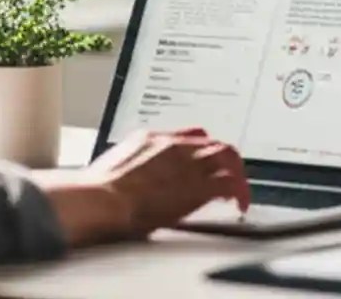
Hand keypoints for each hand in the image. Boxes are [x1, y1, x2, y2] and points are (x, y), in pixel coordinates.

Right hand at [34, 128, 249, 245]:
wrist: (102, 199)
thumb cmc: (100, 190)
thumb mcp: (116, 165)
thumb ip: (133, 164)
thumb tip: (132, 176)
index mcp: (152, 138)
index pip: (191, 135)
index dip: (203, 149)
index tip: (206, 161)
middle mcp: (175, 147)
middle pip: (213, 144)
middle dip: (225, 160)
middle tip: (229, 177)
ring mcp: (188, 165)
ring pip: (228, 158)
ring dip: (236, 174)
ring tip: (238, 191)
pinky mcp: (199, 187)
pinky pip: (231, 184)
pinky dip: (240, 193)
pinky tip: (239, 204)